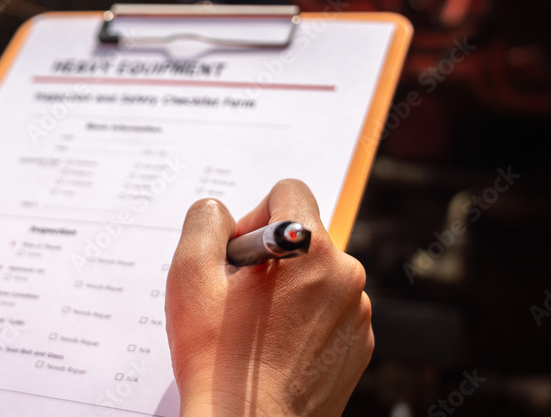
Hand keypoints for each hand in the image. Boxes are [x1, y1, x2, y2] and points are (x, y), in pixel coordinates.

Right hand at [165, 179, 372, 415]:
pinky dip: (305, 321)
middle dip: (270, 256)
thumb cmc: (218, 358)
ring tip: (256, 329)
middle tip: (239, 298)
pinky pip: (330, 312)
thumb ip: (205, 222)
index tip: (237, 256)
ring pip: (317, 276)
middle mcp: (346, 275)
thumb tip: (221, 212)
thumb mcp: (190, 275)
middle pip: (304, 236)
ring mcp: (359, 315)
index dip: (254, 216)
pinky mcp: (359, 347)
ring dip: (288, 290)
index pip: (289, 192)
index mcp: (311, 248)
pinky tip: (276, 349)